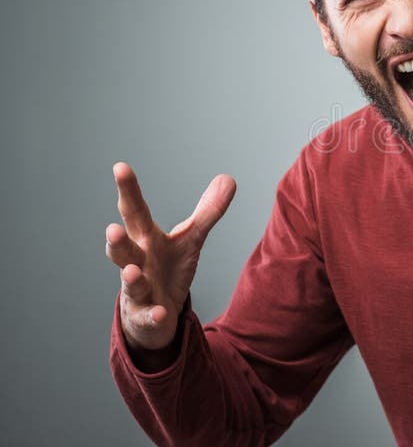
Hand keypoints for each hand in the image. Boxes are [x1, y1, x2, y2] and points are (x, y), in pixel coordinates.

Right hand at [105, 162, 235, 350]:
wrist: (155, 314)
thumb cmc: (168, 269)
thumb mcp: (191, 239)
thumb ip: (208, 211)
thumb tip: (228, 178)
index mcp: (146, 239)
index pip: (135, 211)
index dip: (128, 190)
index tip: (120, 167)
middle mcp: (137, 262)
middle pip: (123, 249)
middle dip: (116, 241)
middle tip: (112, 228)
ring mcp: (138, 290)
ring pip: (130, 283)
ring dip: (130, 277)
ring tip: (133, 271)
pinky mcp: (145, 316)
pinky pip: (148, 316)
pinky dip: (153, 315)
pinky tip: (161, 313)